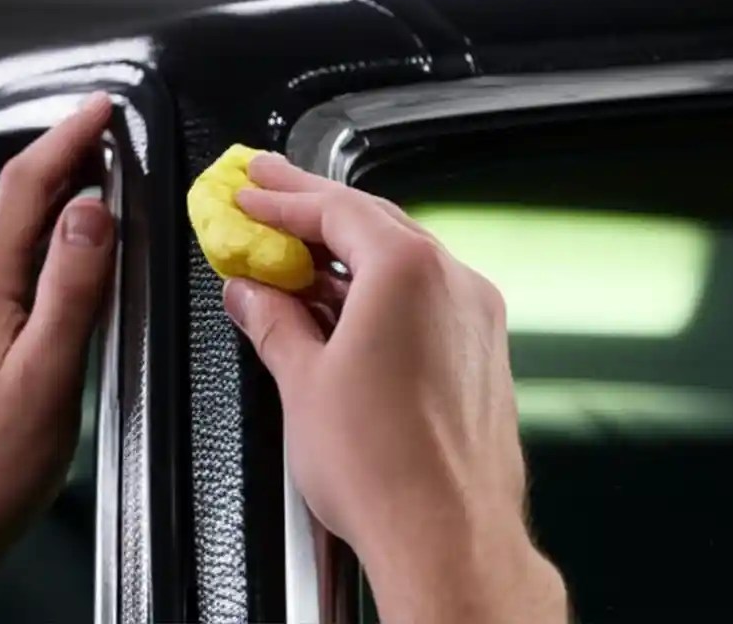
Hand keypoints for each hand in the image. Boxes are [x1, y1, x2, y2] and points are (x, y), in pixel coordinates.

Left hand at [0, 93, 114, 592]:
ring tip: (92, 179)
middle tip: (105, 136)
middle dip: (59, 159)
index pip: (23, 187)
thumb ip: (72, 286)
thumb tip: (92, 210)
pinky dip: (36, 239)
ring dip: (48, 198)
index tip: (101, 110)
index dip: (64, 140)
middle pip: (10, 201)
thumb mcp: (49, 371)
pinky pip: (0, 264)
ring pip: (4, 232)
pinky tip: (60, 252)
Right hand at [224, 154, 565, 621]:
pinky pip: (426, 298)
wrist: (447, 539)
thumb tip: (251, 294)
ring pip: (404, 260)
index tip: (250, 192)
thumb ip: (273, 322)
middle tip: (269, 192)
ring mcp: (476, 319)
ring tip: (293, 257)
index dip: (283, 197)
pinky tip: (342, 309)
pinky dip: (380, 291)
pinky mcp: (483, 354)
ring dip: (347, 253)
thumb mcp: (302, 382)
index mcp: (408, 271)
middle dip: (315, 209)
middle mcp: (454, 283)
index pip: (336, 208)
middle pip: (375, 222)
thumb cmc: (385, 470)